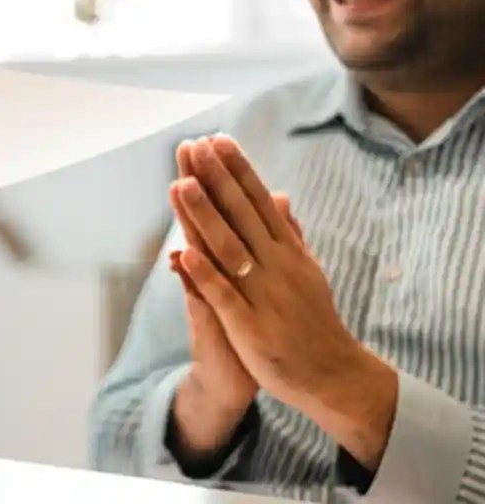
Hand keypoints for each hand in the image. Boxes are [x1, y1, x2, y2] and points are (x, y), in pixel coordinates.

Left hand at [170, 135, 396, 468]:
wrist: (332, 376)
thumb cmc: (312, 321)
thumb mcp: (305, 270)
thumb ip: (289, 233)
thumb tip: (281, 195)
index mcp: (287, 251)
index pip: (259, 201)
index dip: (237, 170)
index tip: (217, 139)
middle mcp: (277, 265)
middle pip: (242, 214)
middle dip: (217, 179)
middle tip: (195, 144)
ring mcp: (263, 294)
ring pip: (229, 248)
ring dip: (205, 215)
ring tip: (182, 183)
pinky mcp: (250, 326)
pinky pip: (225, 296)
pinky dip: (206, 274)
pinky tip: (184, 251)